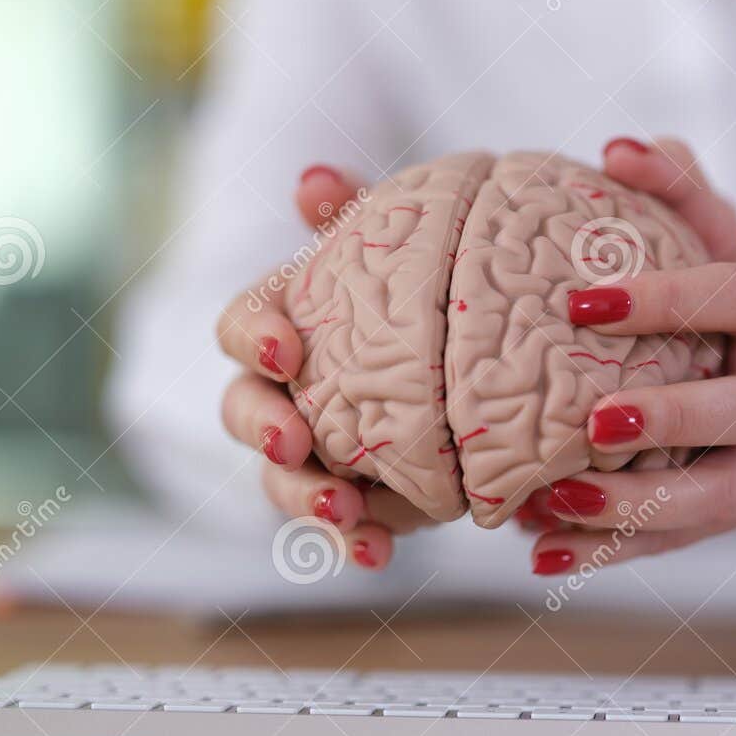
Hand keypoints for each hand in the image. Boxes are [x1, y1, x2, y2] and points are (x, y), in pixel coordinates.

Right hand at [216, 165, 435, 570]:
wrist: (494, 356)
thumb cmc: (430, 286)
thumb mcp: (406, 246)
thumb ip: (362, 218)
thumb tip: (315, 182)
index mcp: (287, 323)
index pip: (241, 327)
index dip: (253, 339)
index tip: (286, 351)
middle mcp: (288, 391)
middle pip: (243, 411)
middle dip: (262, 429)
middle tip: (294, 441)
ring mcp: (318, 451)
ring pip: (280, 479)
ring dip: (301, 497)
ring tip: (341, 509)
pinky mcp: (359, 497)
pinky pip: (340, 527)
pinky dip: (352, 541)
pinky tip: (376, 554)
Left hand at [527, 137, 735, 575]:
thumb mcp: (730, 251)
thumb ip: (686, 200)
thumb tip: (624, 146)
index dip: (671, 297)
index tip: (583, 298)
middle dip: (671, 417)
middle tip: (594, 421)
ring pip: (716, 496)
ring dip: (634, 506)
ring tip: (553, 501)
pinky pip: (678, 543)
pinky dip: (611, 553)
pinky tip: (544, 554)